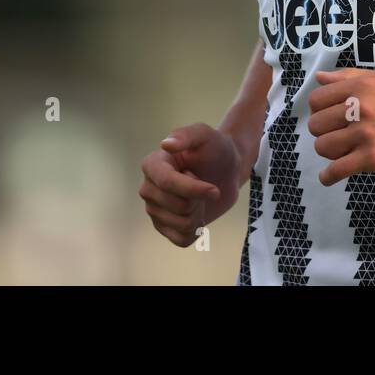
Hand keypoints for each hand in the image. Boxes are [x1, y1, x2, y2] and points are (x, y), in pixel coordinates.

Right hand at [140, 122, 240, 246]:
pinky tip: (198, 214)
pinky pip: (181, 240)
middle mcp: (148, 188)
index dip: (193, 189)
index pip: (167, 183)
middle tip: (204, 185)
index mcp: (152, 165)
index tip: (213, 190)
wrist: (226, 170)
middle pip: (178, 206)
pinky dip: (197, 230)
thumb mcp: (205, 135)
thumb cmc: (214, 149)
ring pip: (182, 224)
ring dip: (200, 213)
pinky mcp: (165, 228)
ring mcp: (155, 210)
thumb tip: (165, 145)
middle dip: (199, 199)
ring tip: (200, 198)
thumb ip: (187, 136)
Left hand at [307, 68, 374, 186]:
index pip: (316, 100)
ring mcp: (365, 133)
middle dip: (324, 132)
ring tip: (342, 154)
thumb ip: (350, 77)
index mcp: (360, 86)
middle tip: (339, 137)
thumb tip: (320, 77)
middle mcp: (359, 107)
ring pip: (323, 147)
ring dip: (329, 153)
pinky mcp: (373, 158)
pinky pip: (337, 170)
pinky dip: (329, 176)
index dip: (319, 111)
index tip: (330, 119)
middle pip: (316, 125)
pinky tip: (331, 177)